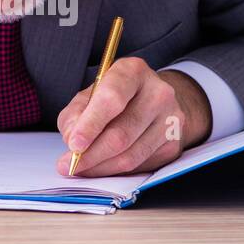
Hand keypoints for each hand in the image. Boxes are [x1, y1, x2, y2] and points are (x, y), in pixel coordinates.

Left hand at [55, 60, 210, 177]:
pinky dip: (115, 171)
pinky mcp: (173, 143)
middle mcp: (158, 93)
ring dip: (100, 168)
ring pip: (130, 156)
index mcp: (133, 72)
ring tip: (81, 168)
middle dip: (91, 155)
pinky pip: (139, 166)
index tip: (74, 145)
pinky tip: (101, 167)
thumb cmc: (117, 96)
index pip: (112, 99)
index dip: (90, 125)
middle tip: (69, 165)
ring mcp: (170, 119)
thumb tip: (72, 141)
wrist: (156, 100)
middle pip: (121, 134)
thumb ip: (75, 114)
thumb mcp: (91, 94)